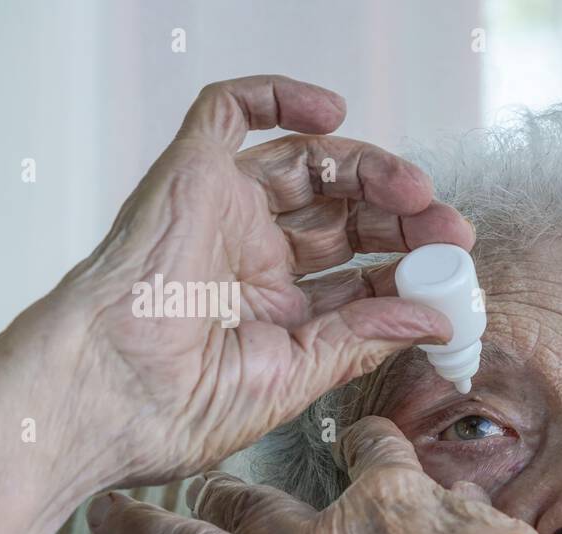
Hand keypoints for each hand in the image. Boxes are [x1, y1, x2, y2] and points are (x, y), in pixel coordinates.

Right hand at [15, 74, 471, 488]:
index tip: (454, 274)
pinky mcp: (191, 175)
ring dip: (370, 170)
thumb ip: (364, 340)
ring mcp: (224, 216)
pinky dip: (279, 98)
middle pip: (345, 218)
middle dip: (403, 219)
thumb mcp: (295, 378)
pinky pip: (228, 113)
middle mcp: (254, 261)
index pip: (359, 276)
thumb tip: (435, 318)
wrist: (106, 395)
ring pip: (308, 167)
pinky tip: (332, 113)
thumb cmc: (176, 408)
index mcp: (277, 314)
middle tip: (449, 229)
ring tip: (415, 189)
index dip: (409, 270)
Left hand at [65, 417, 561, 533]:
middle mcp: (323, 533)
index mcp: (389, 498)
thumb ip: (461, 515)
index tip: (358, 444)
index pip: (367, 453)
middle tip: (212, 490)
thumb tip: (456, 501)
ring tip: (115, 514)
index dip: (362, 446)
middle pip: (260, 500)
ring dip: (150, 525)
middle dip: (230, 491)